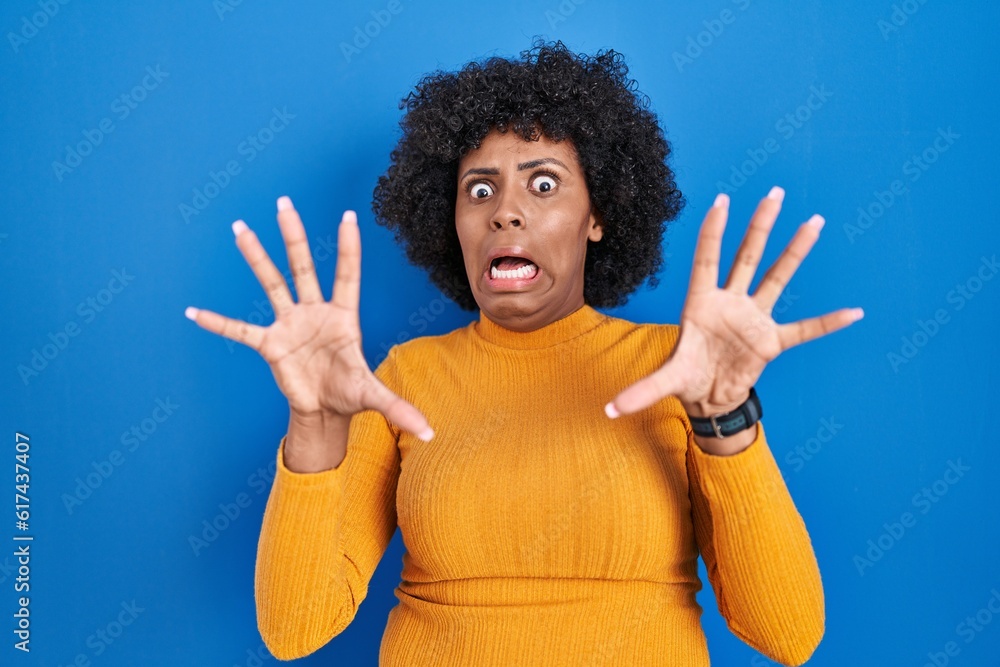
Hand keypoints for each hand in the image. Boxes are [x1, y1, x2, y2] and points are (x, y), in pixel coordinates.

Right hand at [185, 196, 433, 440]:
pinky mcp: (271, 345)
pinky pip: (240, 331)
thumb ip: (400, 410)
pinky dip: (219, 323)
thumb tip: (430, 433)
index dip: (348, 248)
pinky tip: (194, 312)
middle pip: (303, 266)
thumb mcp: (375, 398)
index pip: (347, 275)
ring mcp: (290, 325)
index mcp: (344, 318)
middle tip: (284, 202)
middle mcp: (315, 313)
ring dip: (256, 257)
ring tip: (239, 227)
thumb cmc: (350, 394)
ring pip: (272, 284)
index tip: (347, 215)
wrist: (325, 411)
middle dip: (294, 235)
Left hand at [606, 186, 862, 420]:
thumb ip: (641, 392)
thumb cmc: (686, 378)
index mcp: (701, 304)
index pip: (707, 261)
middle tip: (775, 193)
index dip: (713, 233)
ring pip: (776, 278)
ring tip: (814, 222)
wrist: (709, 399)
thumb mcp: (665, 382)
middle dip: (760, 226)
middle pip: (746, 257)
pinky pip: (804, 330)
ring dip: (795, 252)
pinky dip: (827, 323)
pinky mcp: (771, 342)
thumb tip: (609, 411)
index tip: (723, 201)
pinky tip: (853, 313)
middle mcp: (730, 304)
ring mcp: (753, 319)